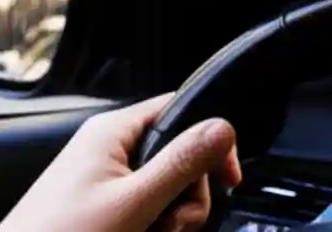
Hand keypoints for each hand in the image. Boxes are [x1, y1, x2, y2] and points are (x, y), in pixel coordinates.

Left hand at [0, 94, 243, 231]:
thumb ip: (180, 164)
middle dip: (186, 195)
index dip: (210, 143)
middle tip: (171, 225)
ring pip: (166, 188)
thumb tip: (223, 128)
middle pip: (179, 157)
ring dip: (171, 217)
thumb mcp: (133, 203)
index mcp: (111, 132)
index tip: (228, 178)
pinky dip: (153, 225)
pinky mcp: (103, 206)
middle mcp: (108, 149)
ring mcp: (105, 180)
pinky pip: (146, 207)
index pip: (179, 111)